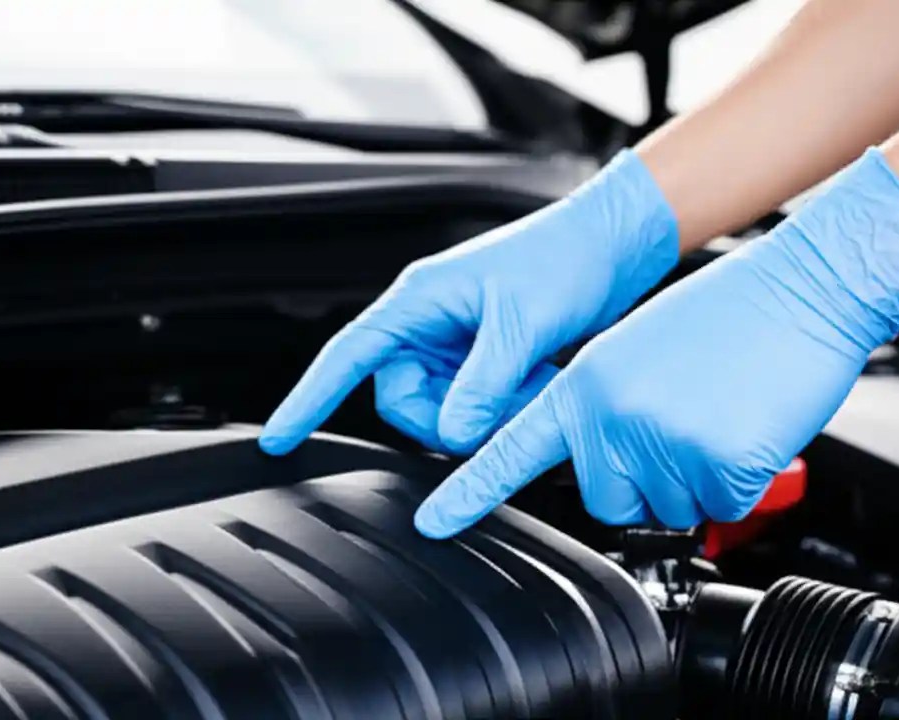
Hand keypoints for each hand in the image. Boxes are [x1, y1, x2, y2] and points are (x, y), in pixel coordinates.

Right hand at [259, 150, 679, 455]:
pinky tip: (539, 381)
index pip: (346, 357)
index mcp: (419, 300)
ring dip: (486, 414)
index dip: (308, 400)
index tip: (281, 440)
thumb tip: (452, 433)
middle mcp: (430, 323)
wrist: (618, 243)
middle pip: (402, 400)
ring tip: (532, 384)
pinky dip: (507, 406)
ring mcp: (459, 344)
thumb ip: (481, 385)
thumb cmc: (566, 256)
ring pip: (444, 410)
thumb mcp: (521, 325)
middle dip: (448, 417)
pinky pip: (478, 406)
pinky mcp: (489, 359)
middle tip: (499, 406)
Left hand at [414, 148, 898, 535]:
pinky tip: (746, 430)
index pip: (512, 449)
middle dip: (646, 480)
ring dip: (696, 478)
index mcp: (585, 382)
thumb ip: (602, 405)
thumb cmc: (729, 315)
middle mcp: (612, 414)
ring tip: (717, 413)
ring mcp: (662, 442)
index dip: (470, 491)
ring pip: (669, 508)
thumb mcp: (636, 351)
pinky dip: (740, 482)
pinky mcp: (716, 464)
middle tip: (683, 422)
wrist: (804, 289)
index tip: (433, 521)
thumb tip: (598, 457)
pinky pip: (721, 507)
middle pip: (608, 500)